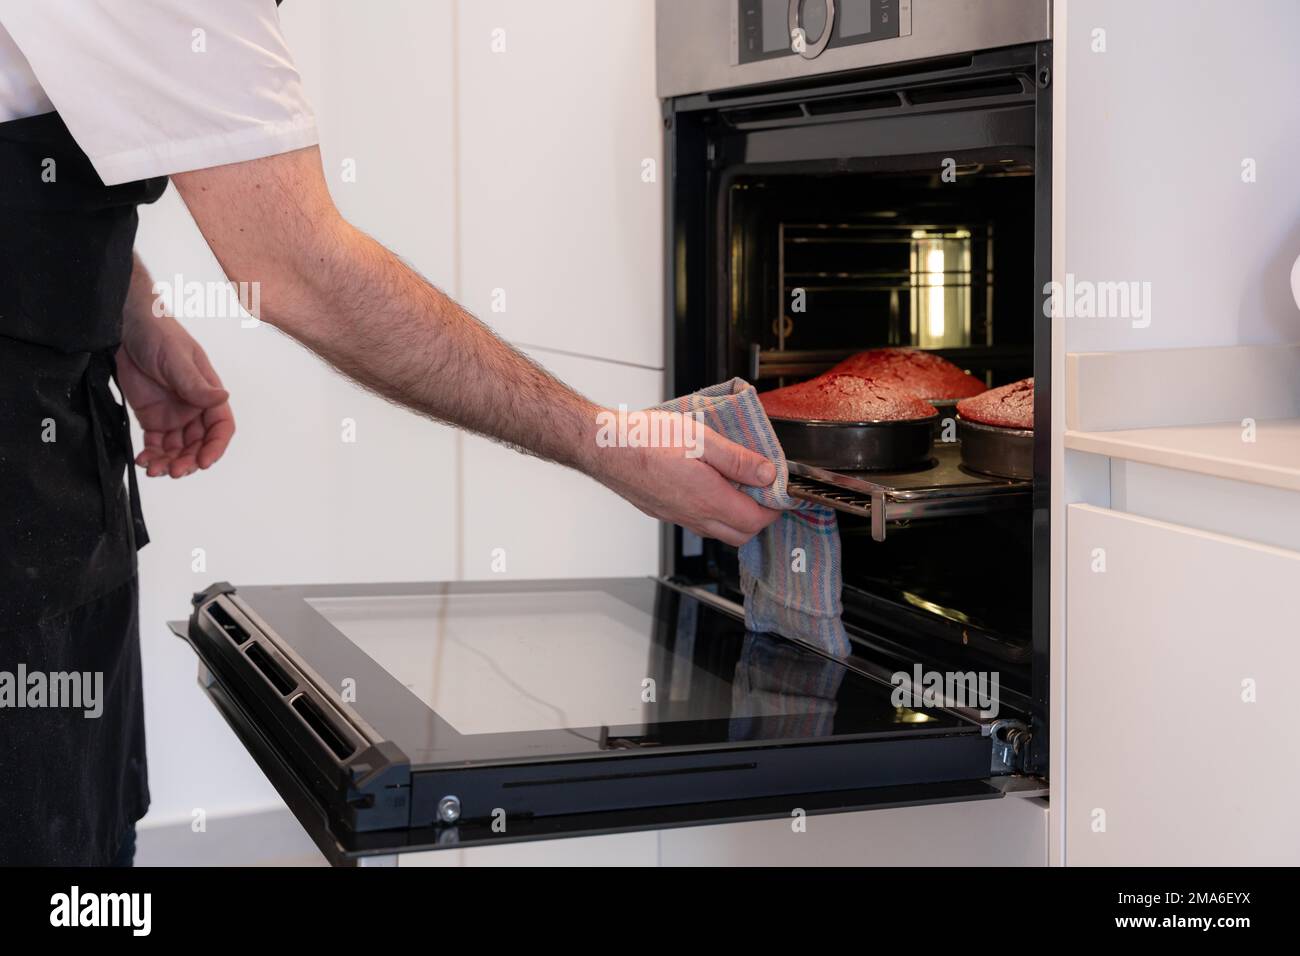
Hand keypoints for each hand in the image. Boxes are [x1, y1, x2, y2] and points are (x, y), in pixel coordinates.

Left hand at [116, 315, 234, 477]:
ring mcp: (173, 415)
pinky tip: (143, 461)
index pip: (220, 428)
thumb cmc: (160, 335)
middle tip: (174, 471)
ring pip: (177, 449)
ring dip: (169, 463)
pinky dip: (151, 456)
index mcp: (208, 395)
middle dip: (189, 461)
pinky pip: (155, 444)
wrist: (128, 328)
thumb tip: (222, 397)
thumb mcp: (178, 359)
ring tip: (154, 470)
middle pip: (198, 445)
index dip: (215, 448)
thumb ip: (195, 384)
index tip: (203, 462)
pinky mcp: (152, 418)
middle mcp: (194, 409)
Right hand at [594, 409, 781, 546]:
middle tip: (764, 489)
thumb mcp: (701, 439)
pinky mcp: (663, 512)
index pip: (756, 521)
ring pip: (719, 531)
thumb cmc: (645, 439)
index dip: (775, 507)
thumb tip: (767, 474)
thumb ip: (738, 459)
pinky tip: (709, 486)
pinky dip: (714, 513)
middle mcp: (694, 515)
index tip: (779, 489)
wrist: (604, 447)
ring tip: (738, 485)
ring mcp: (677, 517)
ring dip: (736, 517)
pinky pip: (698, 523)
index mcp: (708, 499)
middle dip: (760, 517)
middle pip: (741, 535)